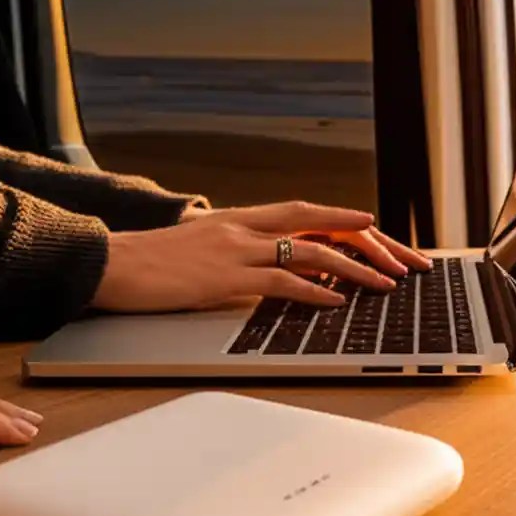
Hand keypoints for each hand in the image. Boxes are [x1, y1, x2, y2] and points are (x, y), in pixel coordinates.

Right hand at [95, 201, 430, 312]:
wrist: (110, 262)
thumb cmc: (152, 262)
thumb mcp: (202, 248)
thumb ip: (237, 253)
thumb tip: (270, 270)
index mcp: (242, 219)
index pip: (309, 214)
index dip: (348, 223)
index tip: (381, 233)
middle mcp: (246, 226)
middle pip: (323, 224)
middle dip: (370, 242)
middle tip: (405, 260)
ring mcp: (237, 249)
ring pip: (311, 251)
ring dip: (355, 268)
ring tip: (386, 282)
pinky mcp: (225, 275)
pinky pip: (281, 281)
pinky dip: (314, 290)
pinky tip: (337, 301)